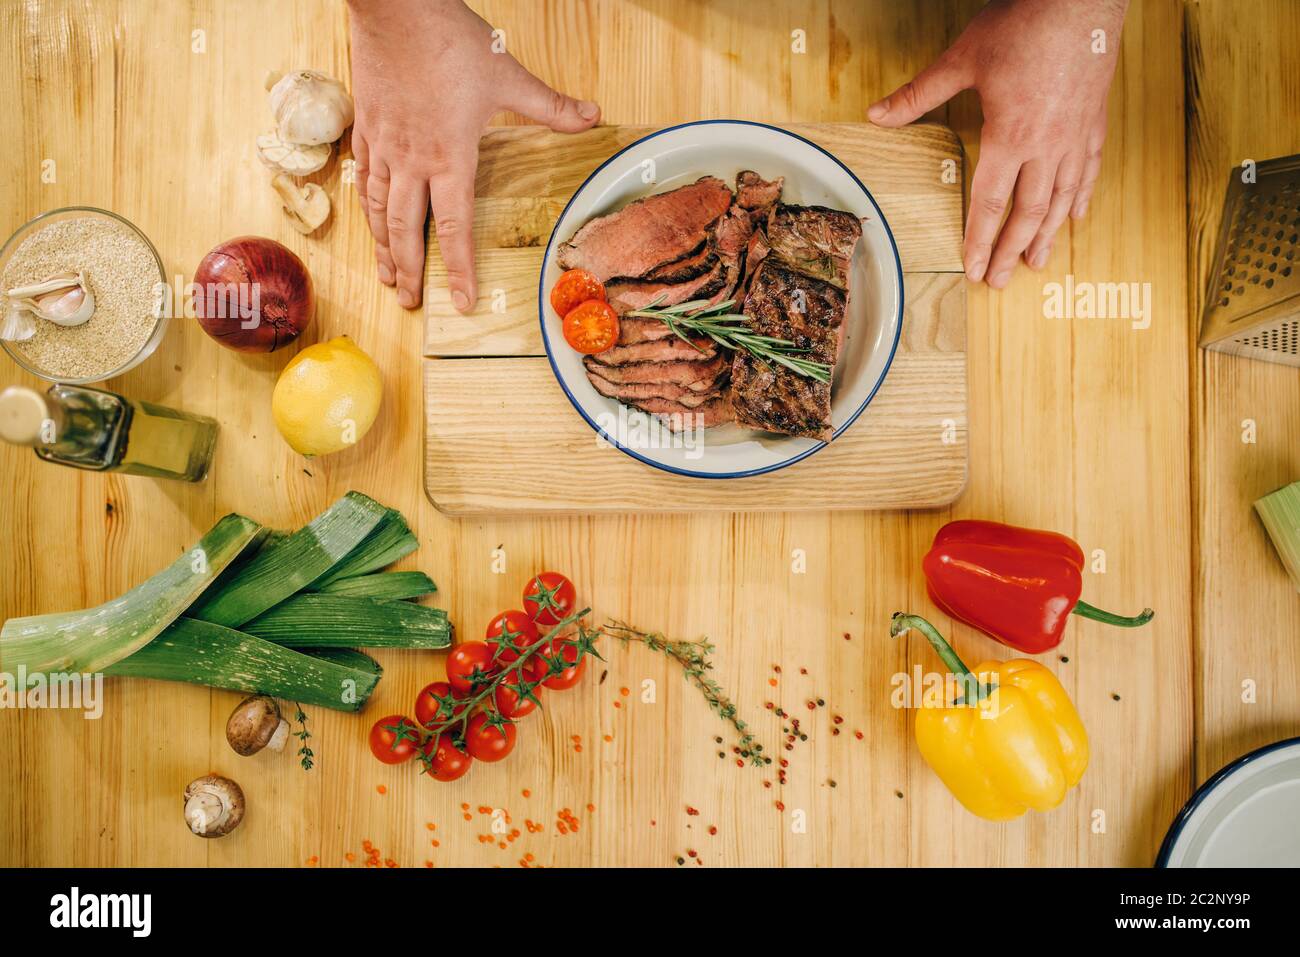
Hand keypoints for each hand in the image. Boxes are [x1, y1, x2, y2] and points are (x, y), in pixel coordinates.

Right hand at [348, 0, 600, 309]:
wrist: (395, 6)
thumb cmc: (450, 40)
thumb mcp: (509, 75)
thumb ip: (551, 105)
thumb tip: (592, 115)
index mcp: (450, 158)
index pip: (455, 228)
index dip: (458, 269)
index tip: (460, 301)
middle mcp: (412, 161)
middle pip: (407, 231)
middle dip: (409, 271)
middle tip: (410, 302)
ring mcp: (384, 145)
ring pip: (380, 210)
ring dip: (382, 248)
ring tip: (386, 277)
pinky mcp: (365, 126)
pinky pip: (364, 177)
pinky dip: (367, 206)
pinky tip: (370, 219)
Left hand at [868, 0, 1127, 287]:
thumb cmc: (1023, 25)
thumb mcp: (961, 60)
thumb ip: (918, 95)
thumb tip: (876, 115)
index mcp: (1010, 136)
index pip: (990, 202)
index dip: (979, 239)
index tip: (972, 268)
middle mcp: (1046, 146)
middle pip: (1027, 213)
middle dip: (1010, 252)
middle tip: (999, 282)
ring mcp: (1075, 137)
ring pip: (1062, 199)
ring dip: (1048, 236)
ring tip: (1038, 265)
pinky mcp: (1095, 123)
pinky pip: (1090, 171)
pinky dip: (1081, 198)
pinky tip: (1075, 218)